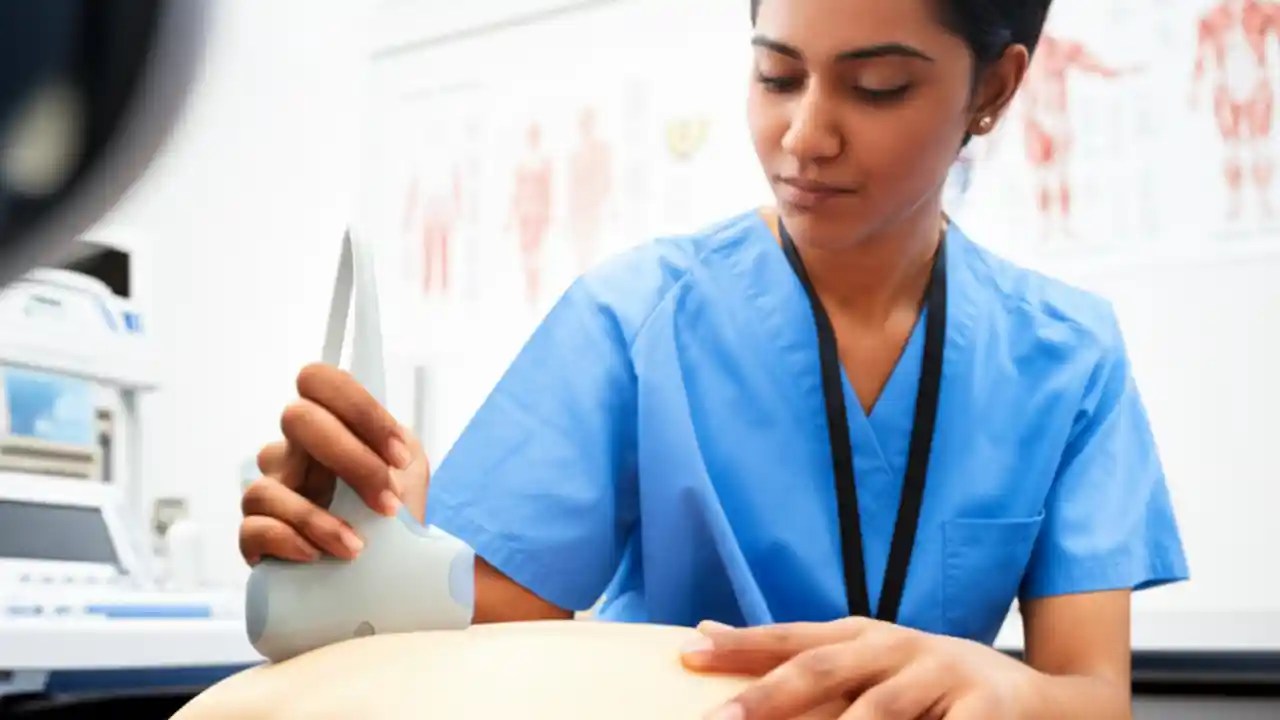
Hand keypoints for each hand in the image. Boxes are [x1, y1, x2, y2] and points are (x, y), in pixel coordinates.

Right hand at [238, 363, 428, 564]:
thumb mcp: (411, 471)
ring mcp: (271, 494)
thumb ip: (397, 439)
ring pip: (268, 485)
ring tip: (357, 548)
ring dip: (319, 519)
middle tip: (387, 502)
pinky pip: (253, 527)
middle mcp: (292, 453)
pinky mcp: (256, 539)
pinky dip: (289, 540)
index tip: (398, 456)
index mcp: (329, 428)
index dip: (359, 409)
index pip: (317, 380)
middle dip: (351, 460)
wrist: (392, 579)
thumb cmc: (398, 519)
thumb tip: (384, 438)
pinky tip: (318, 557)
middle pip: (296, 418)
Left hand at [681, 618, 1040, 719]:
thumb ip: (792, 650)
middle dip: (769, 696)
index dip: (742, 648)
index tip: (688, 657)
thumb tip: (706, 633)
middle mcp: (898, 649)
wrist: (1041, 700)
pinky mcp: (983, 712)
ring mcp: (942, 678)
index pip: (792, 639)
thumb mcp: (864, 656)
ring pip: (878, 711)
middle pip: (824, 670)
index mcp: (865, 635)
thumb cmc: (931, 680)